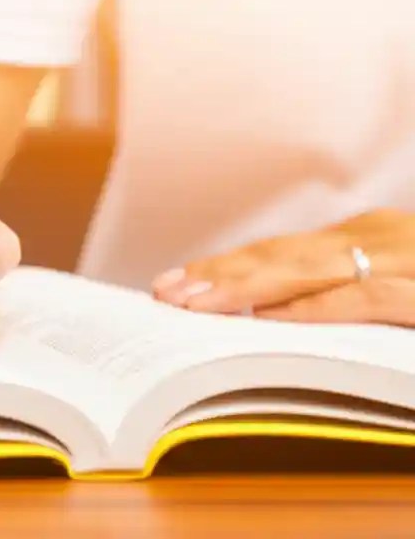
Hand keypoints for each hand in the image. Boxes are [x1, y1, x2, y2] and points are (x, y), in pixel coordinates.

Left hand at [151, 209, 414, 325]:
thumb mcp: (396, 281)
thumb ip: (341, 288)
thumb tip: (273, 309)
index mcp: (366, 238)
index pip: (280, 252)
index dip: (224, 266)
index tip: (177, 281)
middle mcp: (375, 240)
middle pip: (280, 257)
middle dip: (217, 274)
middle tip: (164, 293)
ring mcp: (400, 263)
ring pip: (305, 272)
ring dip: (243, 287)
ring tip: (192, 303)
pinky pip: (360, 299)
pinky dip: (311, 308)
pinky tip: (267, 318)